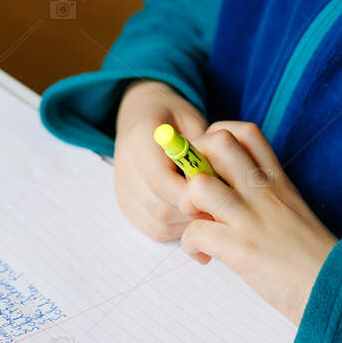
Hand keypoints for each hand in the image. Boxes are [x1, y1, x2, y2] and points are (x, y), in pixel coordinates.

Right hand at [112, 79, 210, 242]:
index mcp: (140, 139)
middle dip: (194, 212)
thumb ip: (201, 151)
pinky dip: (177, 227)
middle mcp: (125, 168)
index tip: (216, 193)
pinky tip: (190, 212)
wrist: (140, 113)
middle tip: (218, 205)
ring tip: (206, 207)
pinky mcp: (126, 205)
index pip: (160, 181)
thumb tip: (217, 185)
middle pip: (159, 208)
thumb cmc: (173, 117)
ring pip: (158, 224)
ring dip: (188, 222)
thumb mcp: (192, 121)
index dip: (191, 195)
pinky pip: (154, 229)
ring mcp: (123, 190)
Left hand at [178, 121, 338, 324]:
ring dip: (186, 204)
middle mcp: (263, 191)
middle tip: (195, 192)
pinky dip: (190, 245)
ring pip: (198, 185)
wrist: (335, 288)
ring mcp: (251, 218)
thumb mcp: (292, 212)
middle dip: (193, 161)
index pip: (245, 132)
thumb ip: (264, 198)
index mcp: (277, 180)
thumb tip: (225, 197)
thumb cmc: (313, 258)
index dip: (218, 137)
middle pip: (217, 143)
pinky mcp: (241, 248)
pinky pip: (194, 232)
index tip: (210, 164)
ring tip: (198, 223)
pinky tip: (204, 256)